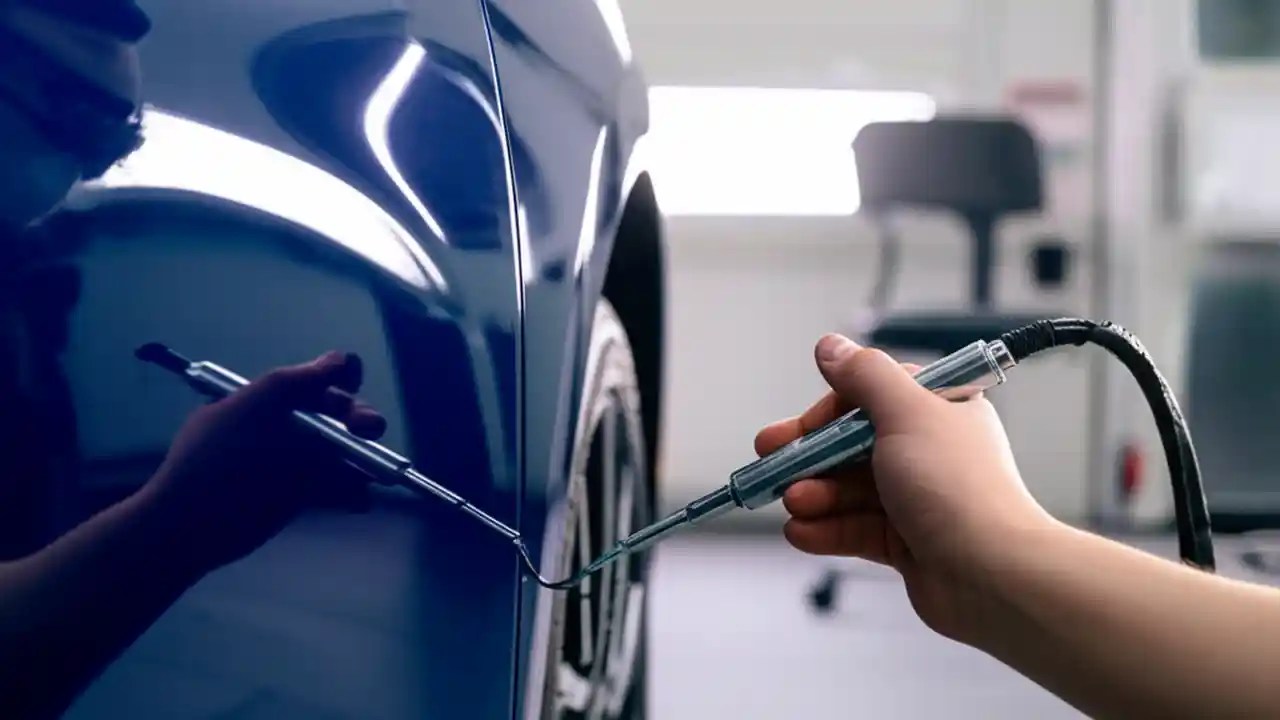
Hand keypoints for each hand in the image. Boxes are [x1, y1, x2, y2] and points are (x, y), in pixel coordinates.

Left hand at [141, 351, 386, 573]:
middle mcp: (281, 427)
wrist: (191, 524)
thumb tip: (341, 359)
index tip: (353, 385)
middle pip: (333, 416)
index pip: (312, 383)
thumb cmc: (217, 458)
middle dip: (357, 419)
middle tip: (370, 429)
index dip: (338, 382)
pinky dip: (350, 492)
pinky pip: (333, 487)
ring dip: (361, 458)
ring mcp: (291, 463)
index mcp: (265, 401)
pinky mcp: (297, 496)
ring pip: (339, 452)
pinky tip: (361, 499)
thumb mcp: (251, 407)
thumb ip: (296, 381)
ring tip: (375, 472)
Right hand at [755, 334, 1055, 640]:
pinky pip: (856, 529)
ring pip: (850, 489)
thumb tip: (830, 345)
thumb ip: (864, 375)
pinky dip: (826, 530)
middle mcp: (929, 451)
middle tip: (769, 462)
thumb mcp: (905, 412)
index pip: (870, 398)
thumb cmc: (956, 487)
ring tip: (794, 503)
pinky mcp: (908, 542)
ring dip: (815, 494)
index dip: (828, 412)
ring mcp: (917, 498)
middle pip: (852, 445)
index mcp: (938, 410)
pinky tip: (800, 532)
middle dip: (809, 456)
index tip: (797, 428)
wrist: (993, 575)